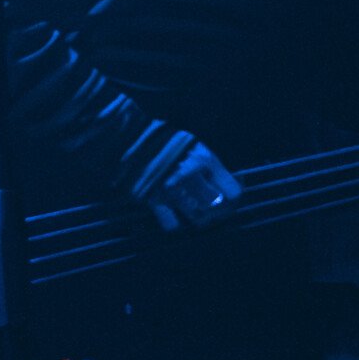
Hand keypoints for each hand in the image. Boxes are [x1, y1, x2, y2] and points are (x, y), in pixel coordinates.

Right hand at [129, 129, 244, 231]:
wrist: (124, 135)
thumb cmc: (160, 138)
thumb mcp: (191, 142)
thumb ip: (210, 164)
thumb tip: (235, 184)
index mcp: (203, 158)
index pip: (234, 192)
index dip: (232, 196)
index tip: (227, 195)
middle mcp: (191, 176)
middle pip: (218, 208)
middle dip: (217, 208)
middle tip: (210, 204)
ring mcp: (172, 189)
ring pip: (199, 219)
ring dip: (197, 215)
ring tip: (191, 207)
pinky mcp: (153, 199)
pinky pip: (173, 225)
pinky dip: (174, 222)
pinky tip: (171, 212)